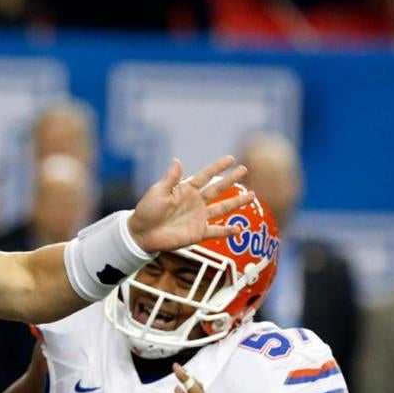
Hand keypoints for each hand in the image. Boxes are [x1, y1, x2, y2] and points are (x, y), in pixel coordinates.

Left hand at [128, 156, 251, 252]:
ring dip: (236, 202)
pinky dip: (227, 231)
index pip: (205, 176)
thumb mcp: (157, 192)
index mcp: (186, 190)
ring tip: (252, 195)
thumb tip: (177, 161)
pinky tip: (239, 229)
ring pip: (222, 208)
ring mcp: (198, 217)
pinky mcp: (198, 233)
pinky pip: (216, 231)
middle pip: (217, 189)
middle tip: (245, 170)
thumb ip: (170, 179)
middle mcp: (195, 202)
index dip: (217, 167)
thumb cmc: (147, 211)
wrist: (141, 233)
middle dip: (231, 180)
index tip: (231, 159)